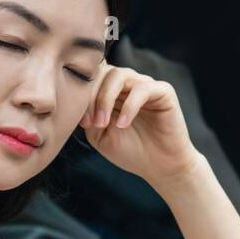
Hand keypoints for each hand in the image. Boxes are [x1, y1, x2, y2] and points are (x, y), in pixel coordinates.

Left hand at [79, 60, 204, 197]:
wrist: (160, 167)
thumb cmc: (131, 151)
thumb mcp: (99, 135)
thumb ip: (88, 114)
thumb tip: (76, 99)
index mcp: (111, 91)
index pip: (91, 76)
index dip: (82, 93)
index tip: (80, 121)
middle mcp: (128, 83)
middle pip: (102, 71)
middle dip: (91, 96)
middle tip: (91, 122)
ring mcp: (145, 85)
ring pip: (119, 75)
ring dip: (105, 99)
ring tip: (103, 124)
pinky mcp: (163, 92)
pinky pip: (142, 89)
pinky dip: (129, 106)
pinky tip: (123, 124)